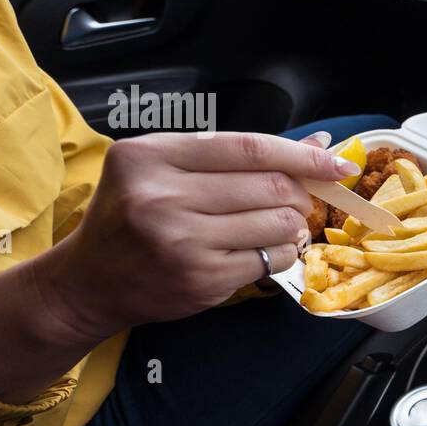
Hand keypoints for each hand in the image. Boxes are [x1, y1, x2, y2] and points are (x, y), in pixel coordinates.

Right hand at [42, 130, 357, 341]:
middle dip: (300, 192)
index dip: (302, 154)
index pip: (249, 148)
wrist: (91, 281)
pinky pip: (271, 259)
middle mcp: (161, 197)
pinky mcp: (200, 278)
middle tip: (299, 199)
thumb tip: (316, 144)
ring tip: (278, 224)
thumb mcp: (166, 170)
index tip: (336, 161)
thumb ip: (236, 156)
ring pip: (277, 223)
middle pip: (270, 185)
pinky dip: (282, 252)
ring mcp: (181, 241)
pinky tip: (263, 248)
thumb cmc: (133, 216)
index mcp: (150, 156)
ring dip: (293, 224)